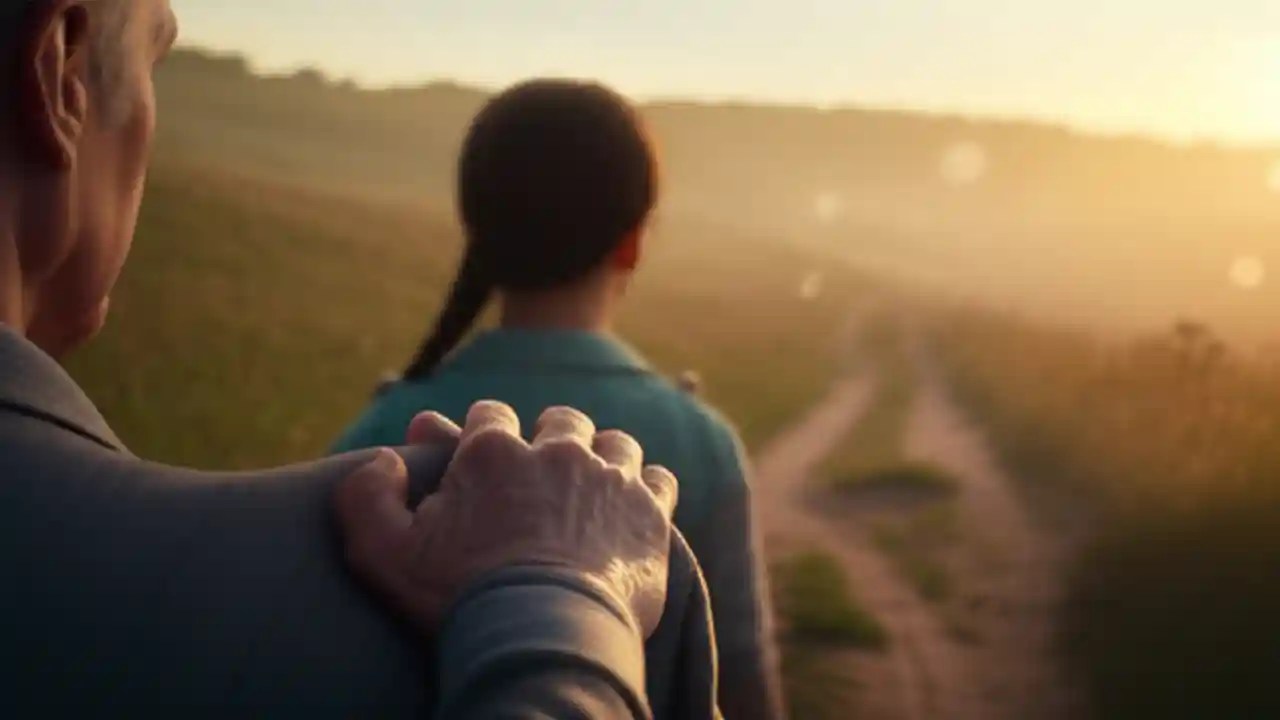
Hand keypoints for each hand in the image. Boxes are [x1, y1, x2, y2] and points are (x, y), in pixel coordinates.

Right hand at [334, 401, 678, 636]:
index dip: (486, 433)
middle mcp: (555, 451)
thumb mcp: (382, 554)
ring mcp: (609, 477)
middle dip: (552, 438)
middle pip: (560, 421)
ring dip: (604, 460)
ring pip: (614, 443)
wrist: (542, 636)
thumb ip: (365, 498)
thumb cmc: (459, 599)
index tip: (487, 456)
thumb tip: (384, 461)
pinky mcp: (649, 511)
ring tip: (595, 491)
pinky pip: (659, 478)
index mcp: (491, 453)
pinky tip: (636, 509)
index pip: (490, 415)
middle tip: (546, 474)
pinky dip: (648, 489)